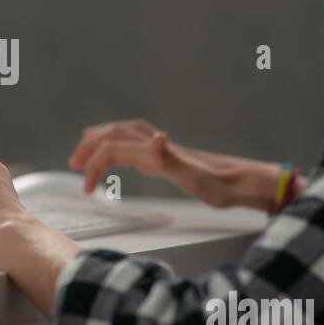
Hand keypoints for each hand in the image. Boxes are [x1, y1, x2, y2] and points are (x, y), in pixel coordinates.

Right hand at [68, 119, 285, 210]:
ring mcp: (165, 149)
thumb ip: (172, 159)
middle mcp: (159, 147)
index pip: (113, 150)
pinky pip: (137, 143)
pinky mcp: (171, 156)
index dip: (93, 166)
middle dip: (90, 148)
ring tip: (86, 150)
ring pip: (125, 134)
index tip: (86, 190)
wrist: (249, 184)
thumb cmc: (225, 187)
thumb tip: (154, 137)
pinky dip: (120, 144)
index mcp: (158, 153)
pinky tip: (122, 155)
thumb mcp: (197, 179)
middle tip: (74, 165)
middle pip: (115, 136)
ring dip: (102, 140)